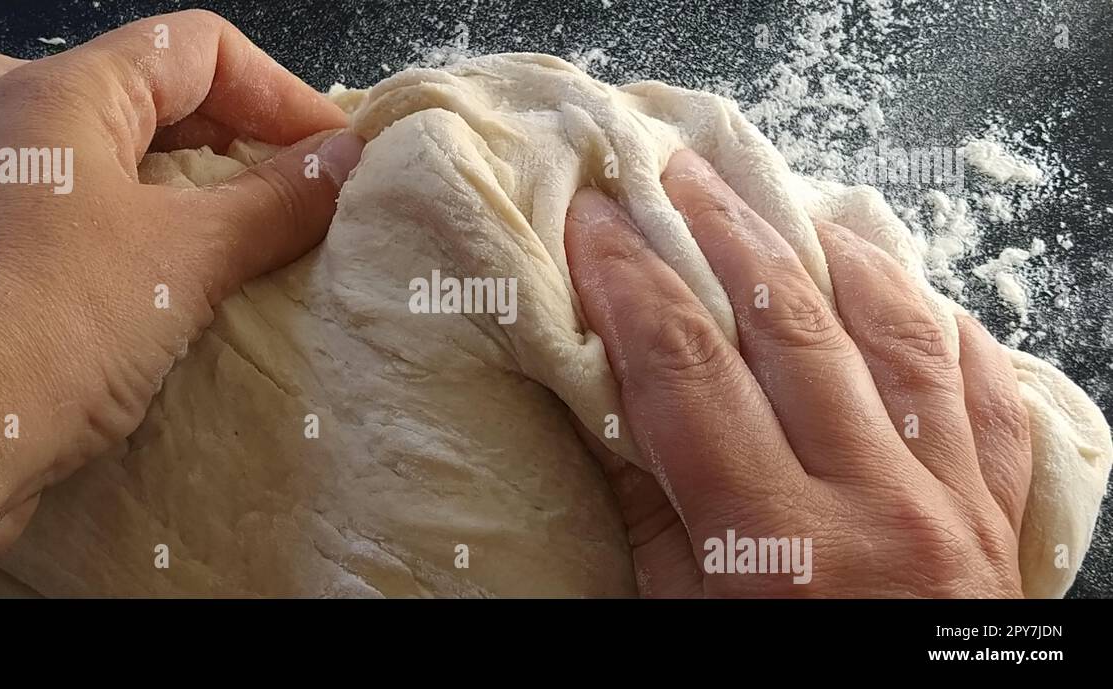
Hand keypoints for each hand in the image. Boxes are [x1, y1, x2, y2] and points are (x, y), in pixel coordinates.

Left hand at [0, 10, 362, 594]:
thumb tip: (346, 160)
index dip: (282, 96)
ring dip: (161, 182)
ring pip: (85, 150)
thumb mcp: (189, 256)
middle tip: (292, 200)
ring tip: (219, 232)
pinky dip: (87, 220)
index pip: (199, 49)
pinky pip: (29, 206)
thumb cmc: (56, 324)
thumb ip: (278, 200)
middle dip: (230, 143)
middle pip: (144, 96)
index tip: (335, 158)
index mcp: (58, 89)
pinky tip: (114, 255)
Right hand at [565, 150, 1031, 597]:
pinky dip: (950, 335)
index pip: (687, 369)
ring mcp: (955, 509)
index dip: (630, 281)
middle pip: (791, 327)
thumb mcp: (678, 625)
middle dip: (724, 234)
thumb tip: (614, 397)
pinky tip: (913, 295)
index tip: (593, 220)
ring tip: (788, 204)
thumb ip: (652, 512)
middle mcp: (880, 510)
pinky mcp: (1001, 520)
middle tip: (676, 172)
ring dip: (837, 257)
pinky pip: (990, 400)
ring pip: (902, 339)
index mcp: (779, 547)